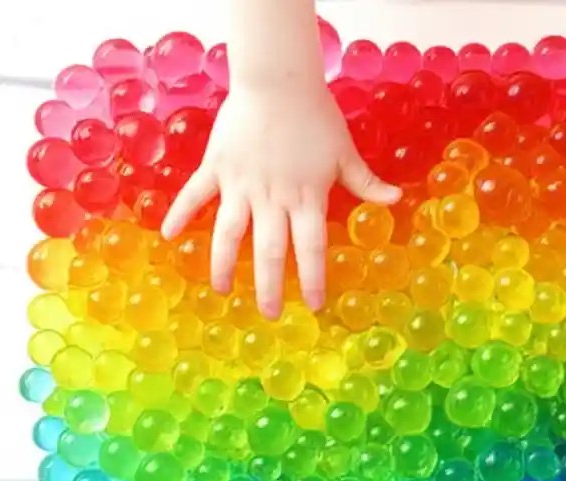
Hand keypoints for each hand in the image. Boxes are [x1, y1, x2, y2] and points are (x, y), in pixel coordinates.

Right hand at [161, 81, 399, 318]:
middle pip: (270, 251)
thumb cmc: (316, 116)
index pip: (311, 248)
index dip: (312, 279)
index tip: (313, 306)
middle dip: (270, 286)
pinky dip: (181, 214)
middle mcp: (273, 197)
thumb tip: (396, 200)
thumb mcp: (346, 152)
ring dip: (224, 264)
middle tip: (268, 314)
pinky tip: (169, 236)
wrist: (278, 81)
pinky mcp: (217, 167)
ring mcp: (241, 184)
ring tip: (222, 290)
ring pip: (230, 233)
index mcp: (307, 197)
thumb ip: (366, 183)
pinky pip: (195, 195)